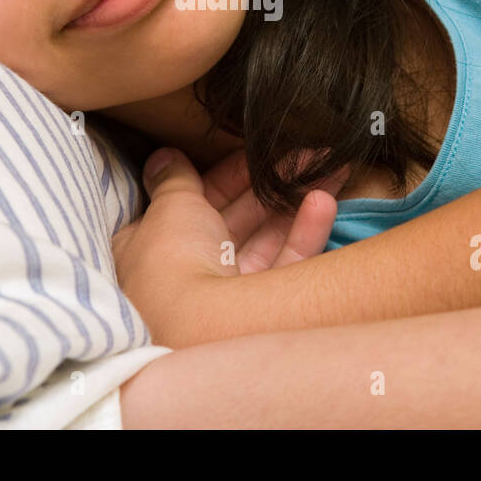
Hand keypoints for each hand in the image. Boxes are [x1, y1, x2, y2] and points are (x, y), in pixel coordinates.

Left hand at [110, 148, 341, 345]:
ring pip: (263, 241)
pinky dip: (303, 233)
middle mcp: (185, 275)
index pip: (190, 205)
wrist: (201, 324)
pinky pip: (282, 266)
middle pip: (232, 221)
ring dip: (293, 204)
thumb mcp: (170, 205)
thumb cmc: (174, 259)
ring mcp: (225, 296)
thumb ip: (173, 178)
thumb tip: (164, 156)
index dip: (224, 178)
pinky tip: (323, 202)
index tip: (255, 155)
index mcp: (151, 249)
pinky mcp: (258, 312)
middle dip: (269, 187)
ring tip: (329, 170)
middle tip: (305, 156)